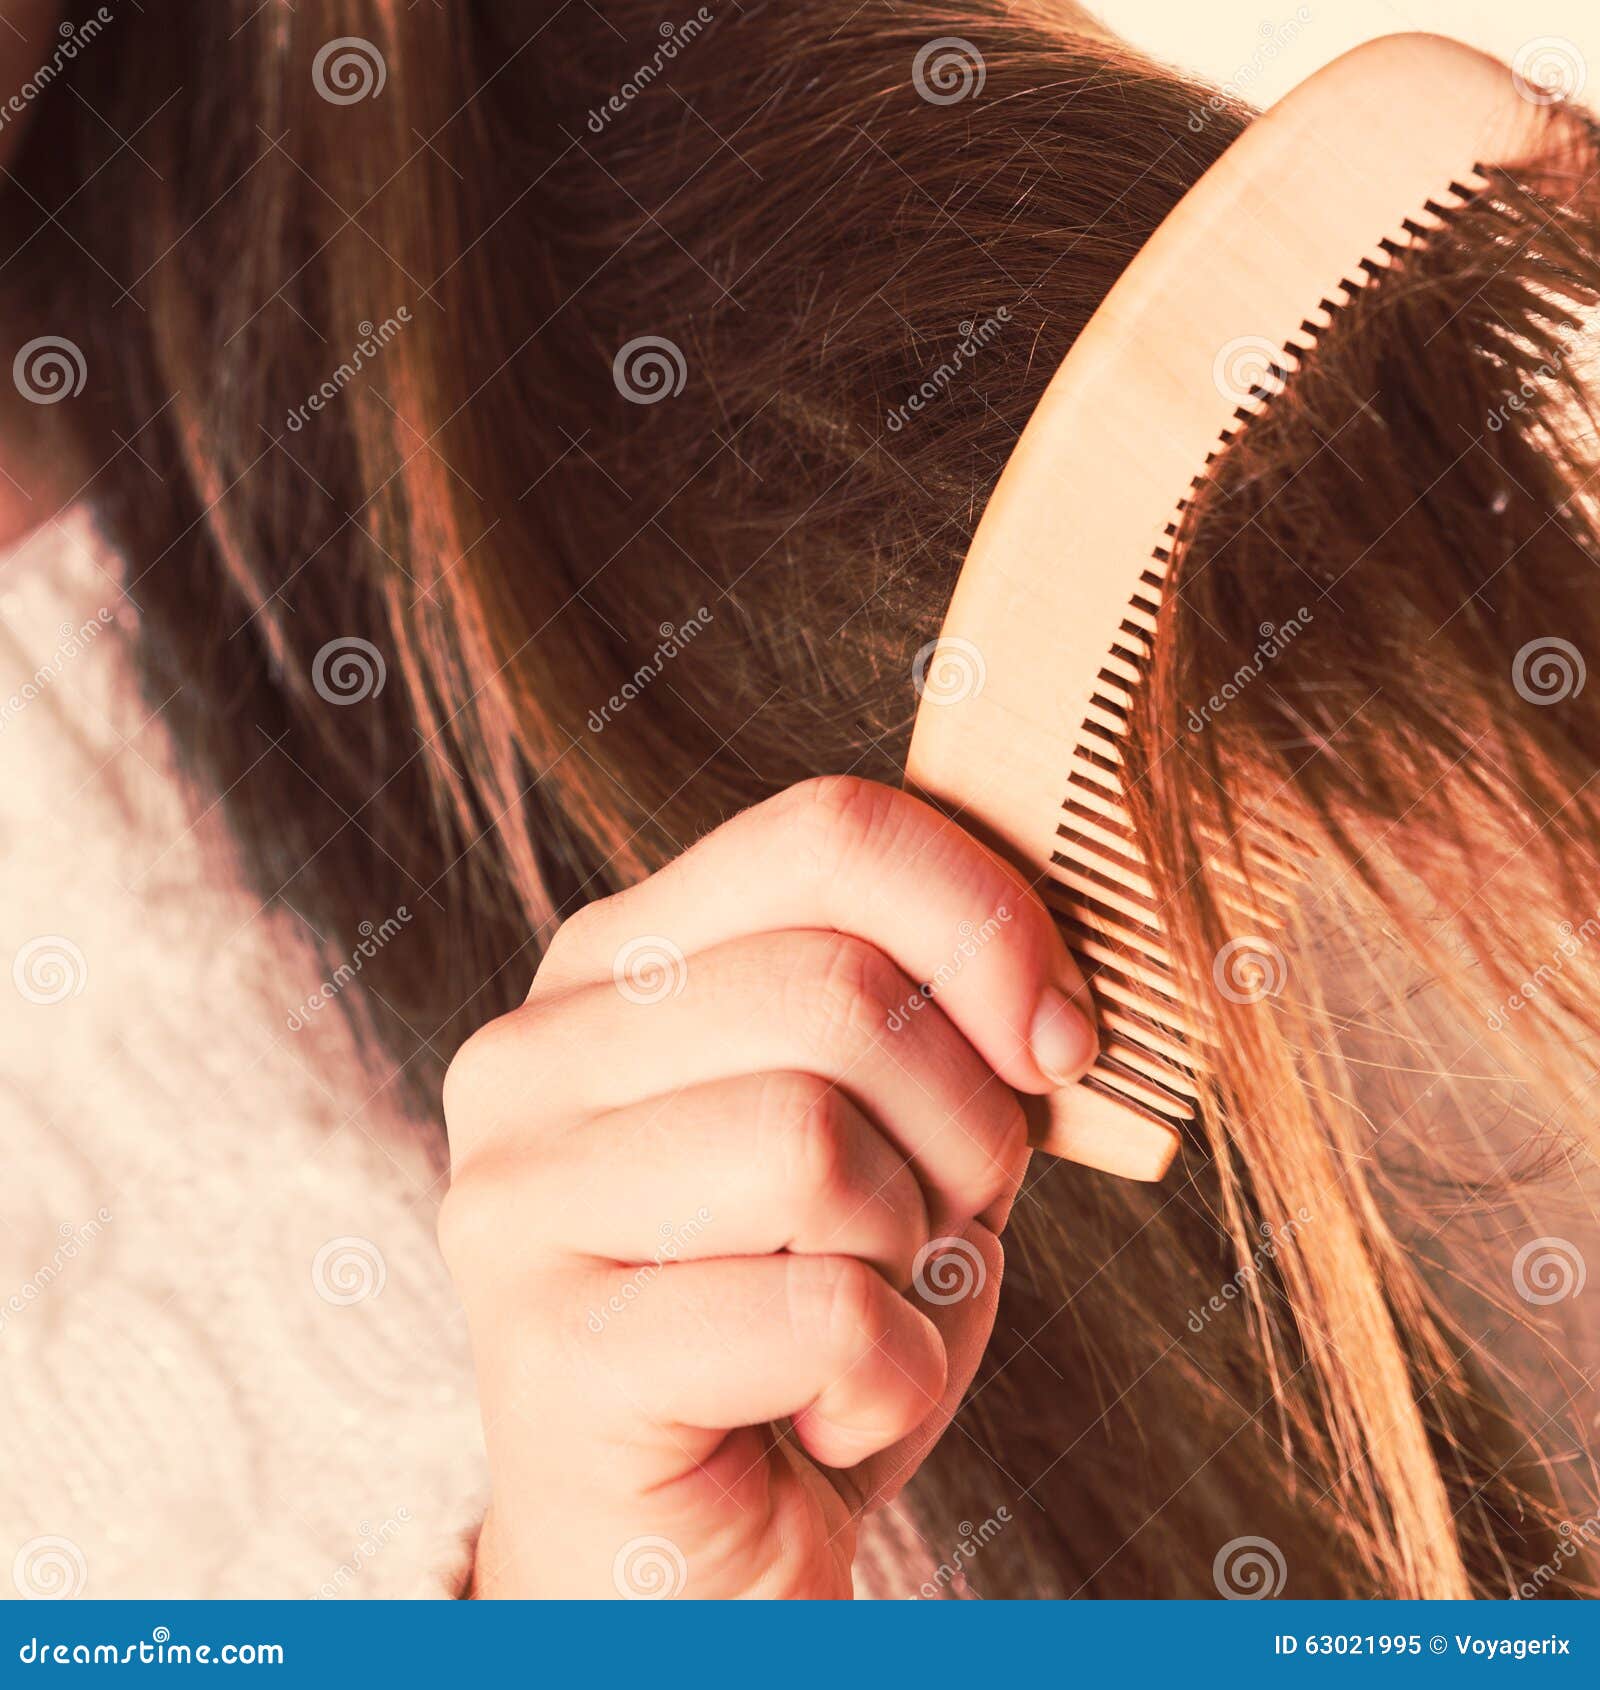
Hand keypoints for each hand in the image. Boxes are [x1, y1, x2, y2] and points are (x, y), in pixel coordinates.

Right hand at [438, 776, 1099, 1597]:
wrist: (687, 1554)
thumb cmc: (801, 1325)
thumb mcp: (887, 1140)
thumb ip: (934, 1031)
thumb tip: (1053, 1000)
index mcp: (616, 964)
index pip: (824, 834)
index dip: (987, 919)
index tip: (1061, 1042)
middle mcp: (533, 1055)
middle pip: (838, 988)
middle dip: (970, 1122)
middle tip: (956, 1218)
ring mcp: (516, 1199)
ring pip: (818, 1141)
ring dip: (917, 1253)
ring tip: (871, 1311)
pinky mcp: (548, 1353)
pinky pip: (820, 1316)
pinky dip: (889, 1380)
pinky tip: (824, 1415)